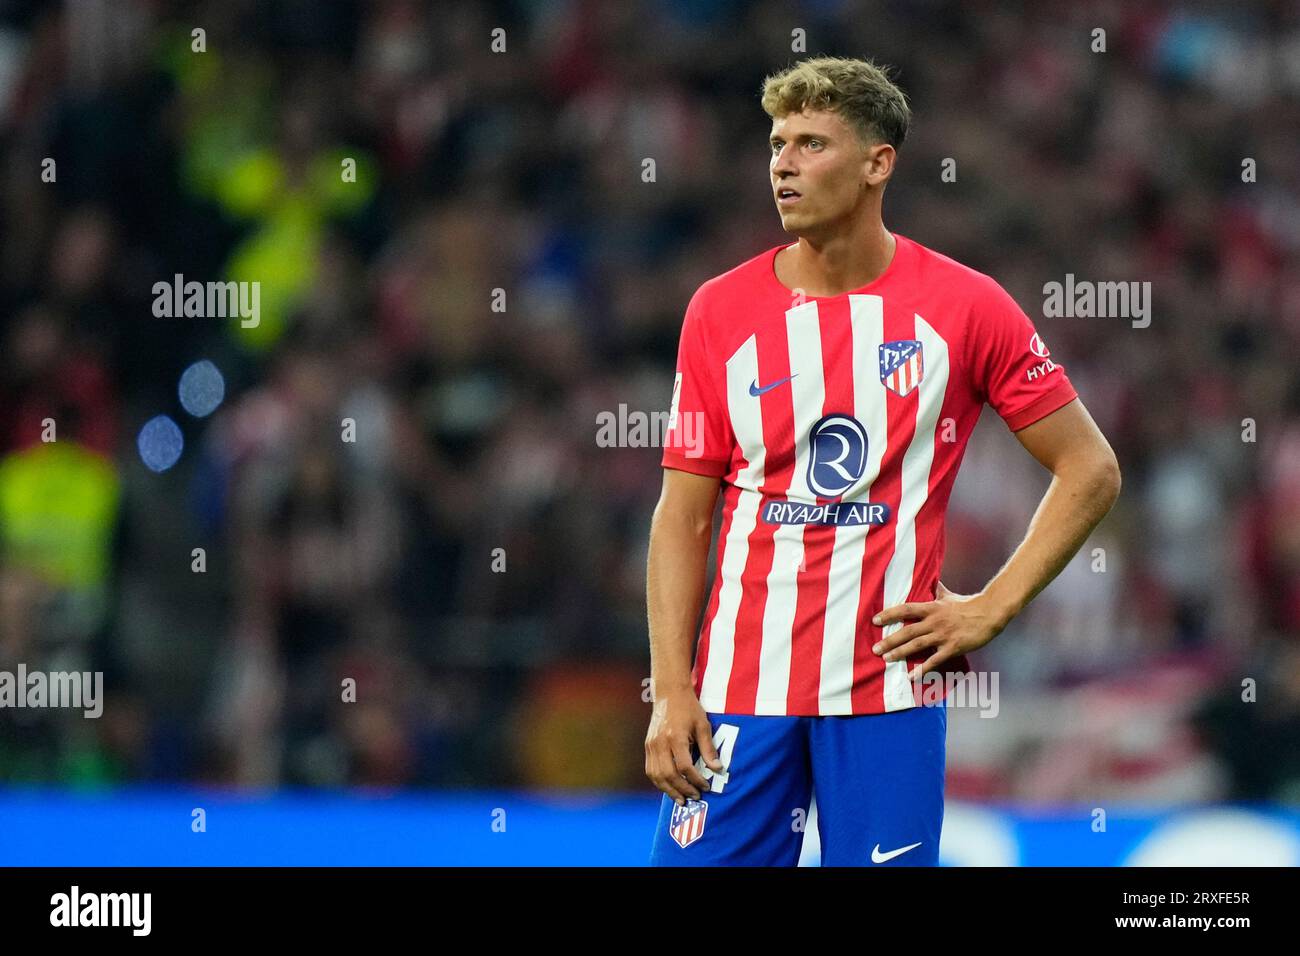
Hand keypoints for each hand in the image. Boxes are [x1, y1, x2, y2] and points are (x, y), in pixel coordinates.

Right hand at [644, 686, 723, 805]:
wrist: (669, 693)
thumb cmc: (689, 708)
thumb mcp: (703, 725)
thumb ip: (708, 749)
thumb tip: (717, 769)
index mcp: (675, 737)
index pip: (684, 767)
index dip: (696, 780)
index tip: (706, 787)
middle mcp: (660, 743)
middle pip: (669, 775)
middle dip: (683, 789)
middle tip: (695, 797)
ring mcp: (651, 745)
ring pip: (656, 776)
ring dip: (669, 790)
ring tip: (681, 799)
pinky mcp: (647, 746)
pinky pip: (650, 770)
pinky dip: (660, 782)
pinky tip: (670, 788)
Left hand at [871, 582, 1006, 680]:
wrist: (989, 613)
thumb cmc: (968, 604)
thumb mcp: (949, 595)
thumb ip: (937, 589)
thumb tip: (930, 579)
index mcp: (932, 607)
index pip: (905, 609)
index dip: (889, 614)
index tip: (875, 620)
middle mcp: (934, 621)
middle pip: (907, 631)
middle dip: (889, 640)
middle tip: (875, 649)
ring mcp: (943, 635)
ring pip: (917, 645)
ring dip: (900, 653)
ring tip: (886, 659)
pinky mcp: (952, 647)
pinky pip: (934, 660)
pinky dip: (922, 669)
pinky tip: (911, 676)